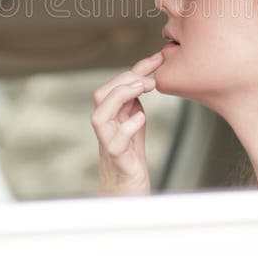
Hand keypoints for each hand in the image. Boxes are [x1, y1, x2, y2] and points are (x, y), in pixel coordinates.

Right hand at [90, 51, 163, 195]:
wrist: (126, 198)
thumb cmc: (129, 161)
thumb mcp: (134, 127)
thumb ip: (134, 106)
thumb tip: (144, 77)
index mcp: (111, 118)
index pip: (115, 86)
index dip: (136, 69)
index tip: (158, 58)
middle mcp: (106, 130)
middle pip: (100, 96)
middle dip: (124, 80)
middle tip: (150, 78)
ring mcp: (109, 147)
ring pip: (99, 118)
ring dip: (120, 98)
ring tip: (142, 89)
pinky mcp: (118, 164)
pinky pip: (114, 144)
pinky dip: (127, 127)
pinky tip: (142, 118)